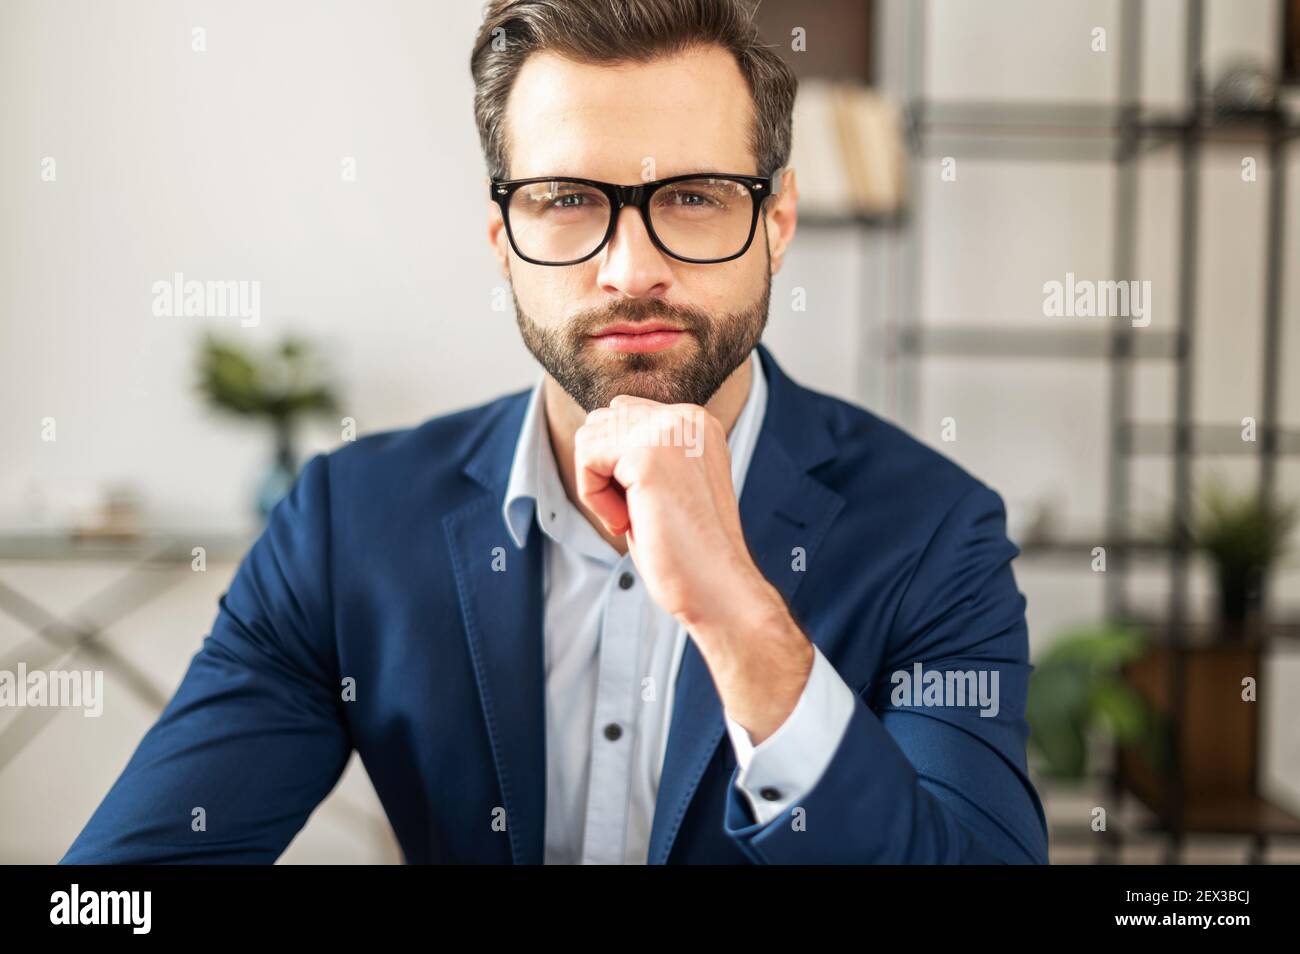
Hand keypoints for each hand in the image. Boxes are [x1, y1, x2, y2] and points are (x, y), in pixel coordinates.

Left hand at [573, 394, 812, 739]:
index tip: (645, 501)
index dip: (616, 464)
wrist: (717, 585)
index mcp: (697, 423)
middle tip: (637, 512)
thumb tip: (597, 425)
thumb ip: (641, 449)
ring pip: (590, 436)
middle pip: (602, 421)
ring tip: (634, 517)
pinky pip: (588, 457)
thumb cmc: (687, 548)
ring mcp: (670, 430)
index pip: (623, 413)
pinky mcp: (650, 451)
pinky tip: (627, 521)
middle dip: (604, 471)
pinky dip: (594, 496)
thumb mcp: (665, 483)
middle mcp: (687, 417)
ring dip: (598, 485)